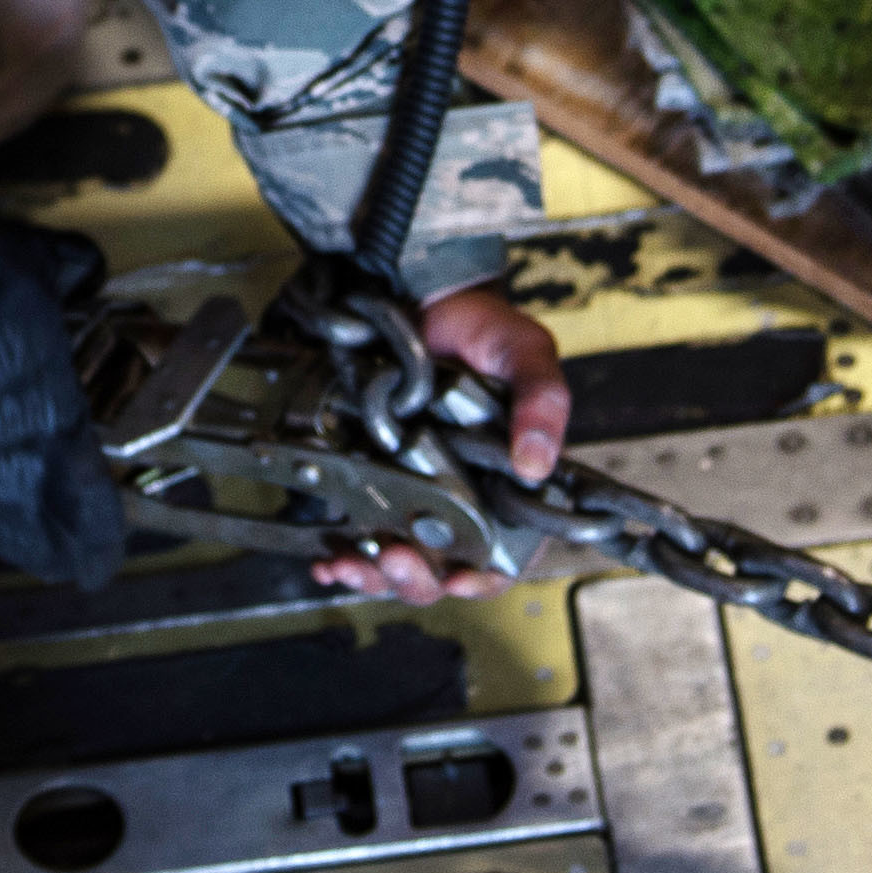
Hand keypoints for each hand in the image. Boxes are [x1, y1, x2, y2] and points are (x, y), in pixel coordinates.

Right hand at [0, 216, 124, 592]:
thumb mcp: (45, 266)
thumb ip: (74, 276)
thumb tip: (89, 272)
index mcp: (51, 419)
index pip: (84, 499)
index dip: (98, 537)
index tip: (103, 562)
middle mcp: (0, 456)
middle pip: (27, 528)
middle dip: (49, 553)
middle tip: (63, 567)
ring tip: (11, 533)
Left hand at [310, 285, 569, 606]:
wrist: (420, 295)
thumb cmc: (483, 329)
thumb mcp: (526, 352)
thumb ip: (543, 400)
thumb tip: (536, 464)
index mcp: (505, 482)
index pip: (504, 553)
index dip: (483, 576)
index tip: (459, 577)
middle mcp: (459, 495)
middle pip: (442, 567)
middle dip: (417, 578)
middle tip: (397, 560)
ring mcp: (411, 490)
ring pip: (396, 559)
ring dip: (373, 573)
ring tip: (352, 564)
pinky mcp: (369, 478)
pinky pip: (355, 530)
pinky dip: (341, 552)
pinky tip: (328, 555)